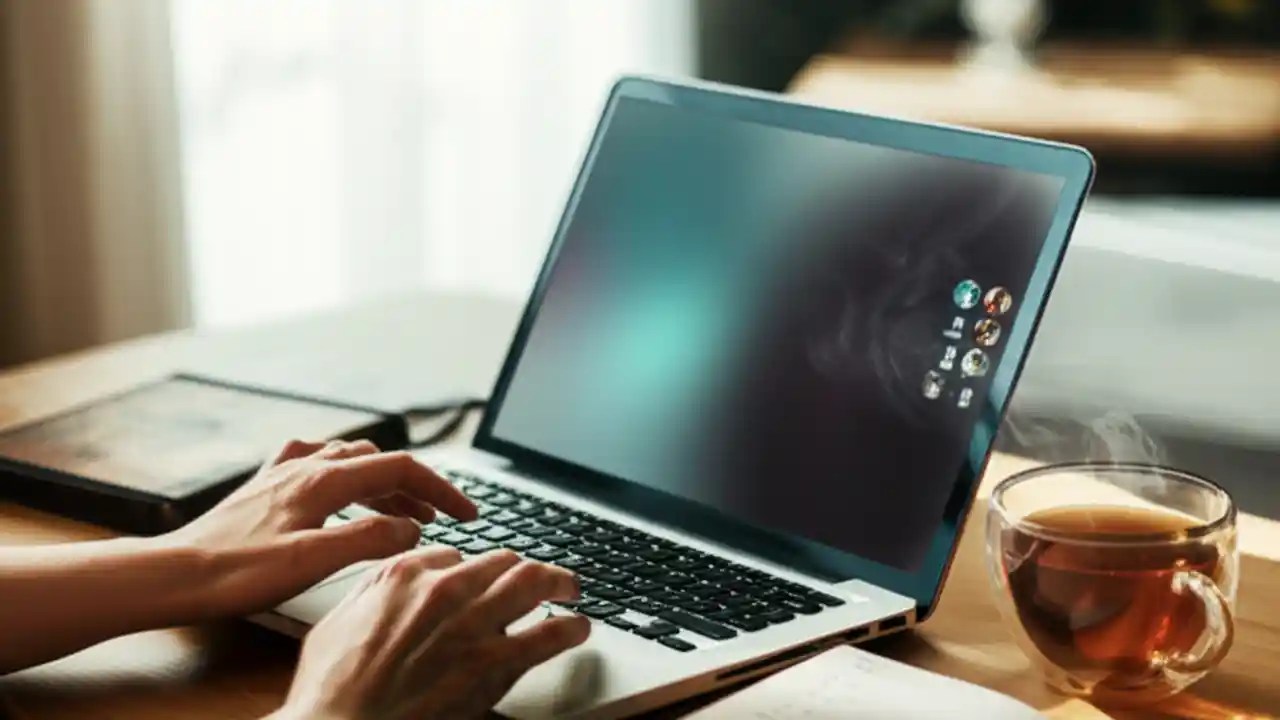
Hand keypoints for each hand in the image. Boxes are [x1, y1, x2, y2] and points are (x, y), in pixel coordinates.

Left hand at [164, 439, 476, 619]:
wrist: (175, 575)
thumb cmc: (238, 572)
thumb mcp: (314, 560)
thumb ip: (371, 538)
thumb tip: (412, 526)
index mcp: (324, 479)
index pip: (401, 468)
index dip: (442, 489)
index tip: (468, 513)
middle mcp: (306, 466)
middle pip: (380, 462)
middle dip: (418, 487)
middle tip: (443, 516)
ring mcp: (284, 474)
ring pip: (351, 463)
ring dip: (385, 484)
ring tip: (406, 511)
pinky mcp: (266, 489)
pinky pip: (318, 466)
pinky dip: (345, 476)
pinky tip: (341, 491)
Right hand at [274, 547, 590, 719]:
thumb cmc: (331, 689)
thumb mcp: (336, 623)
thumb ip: (370, 593)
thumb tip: (391, 581)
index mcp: (402, 575)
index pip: (453, 555)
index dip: (468, 570)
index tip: (478, 581)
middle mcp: (444, 589)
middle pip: (501, 561)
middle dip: (520, 569)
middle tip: (535, 579)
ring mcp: (474, 623)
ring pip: (533, 581)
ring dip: (558, 582)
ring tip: (569, 588)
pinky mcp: (497, 662)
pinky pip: (549, 634)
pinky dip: (570, 628)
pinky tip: (579, 628)